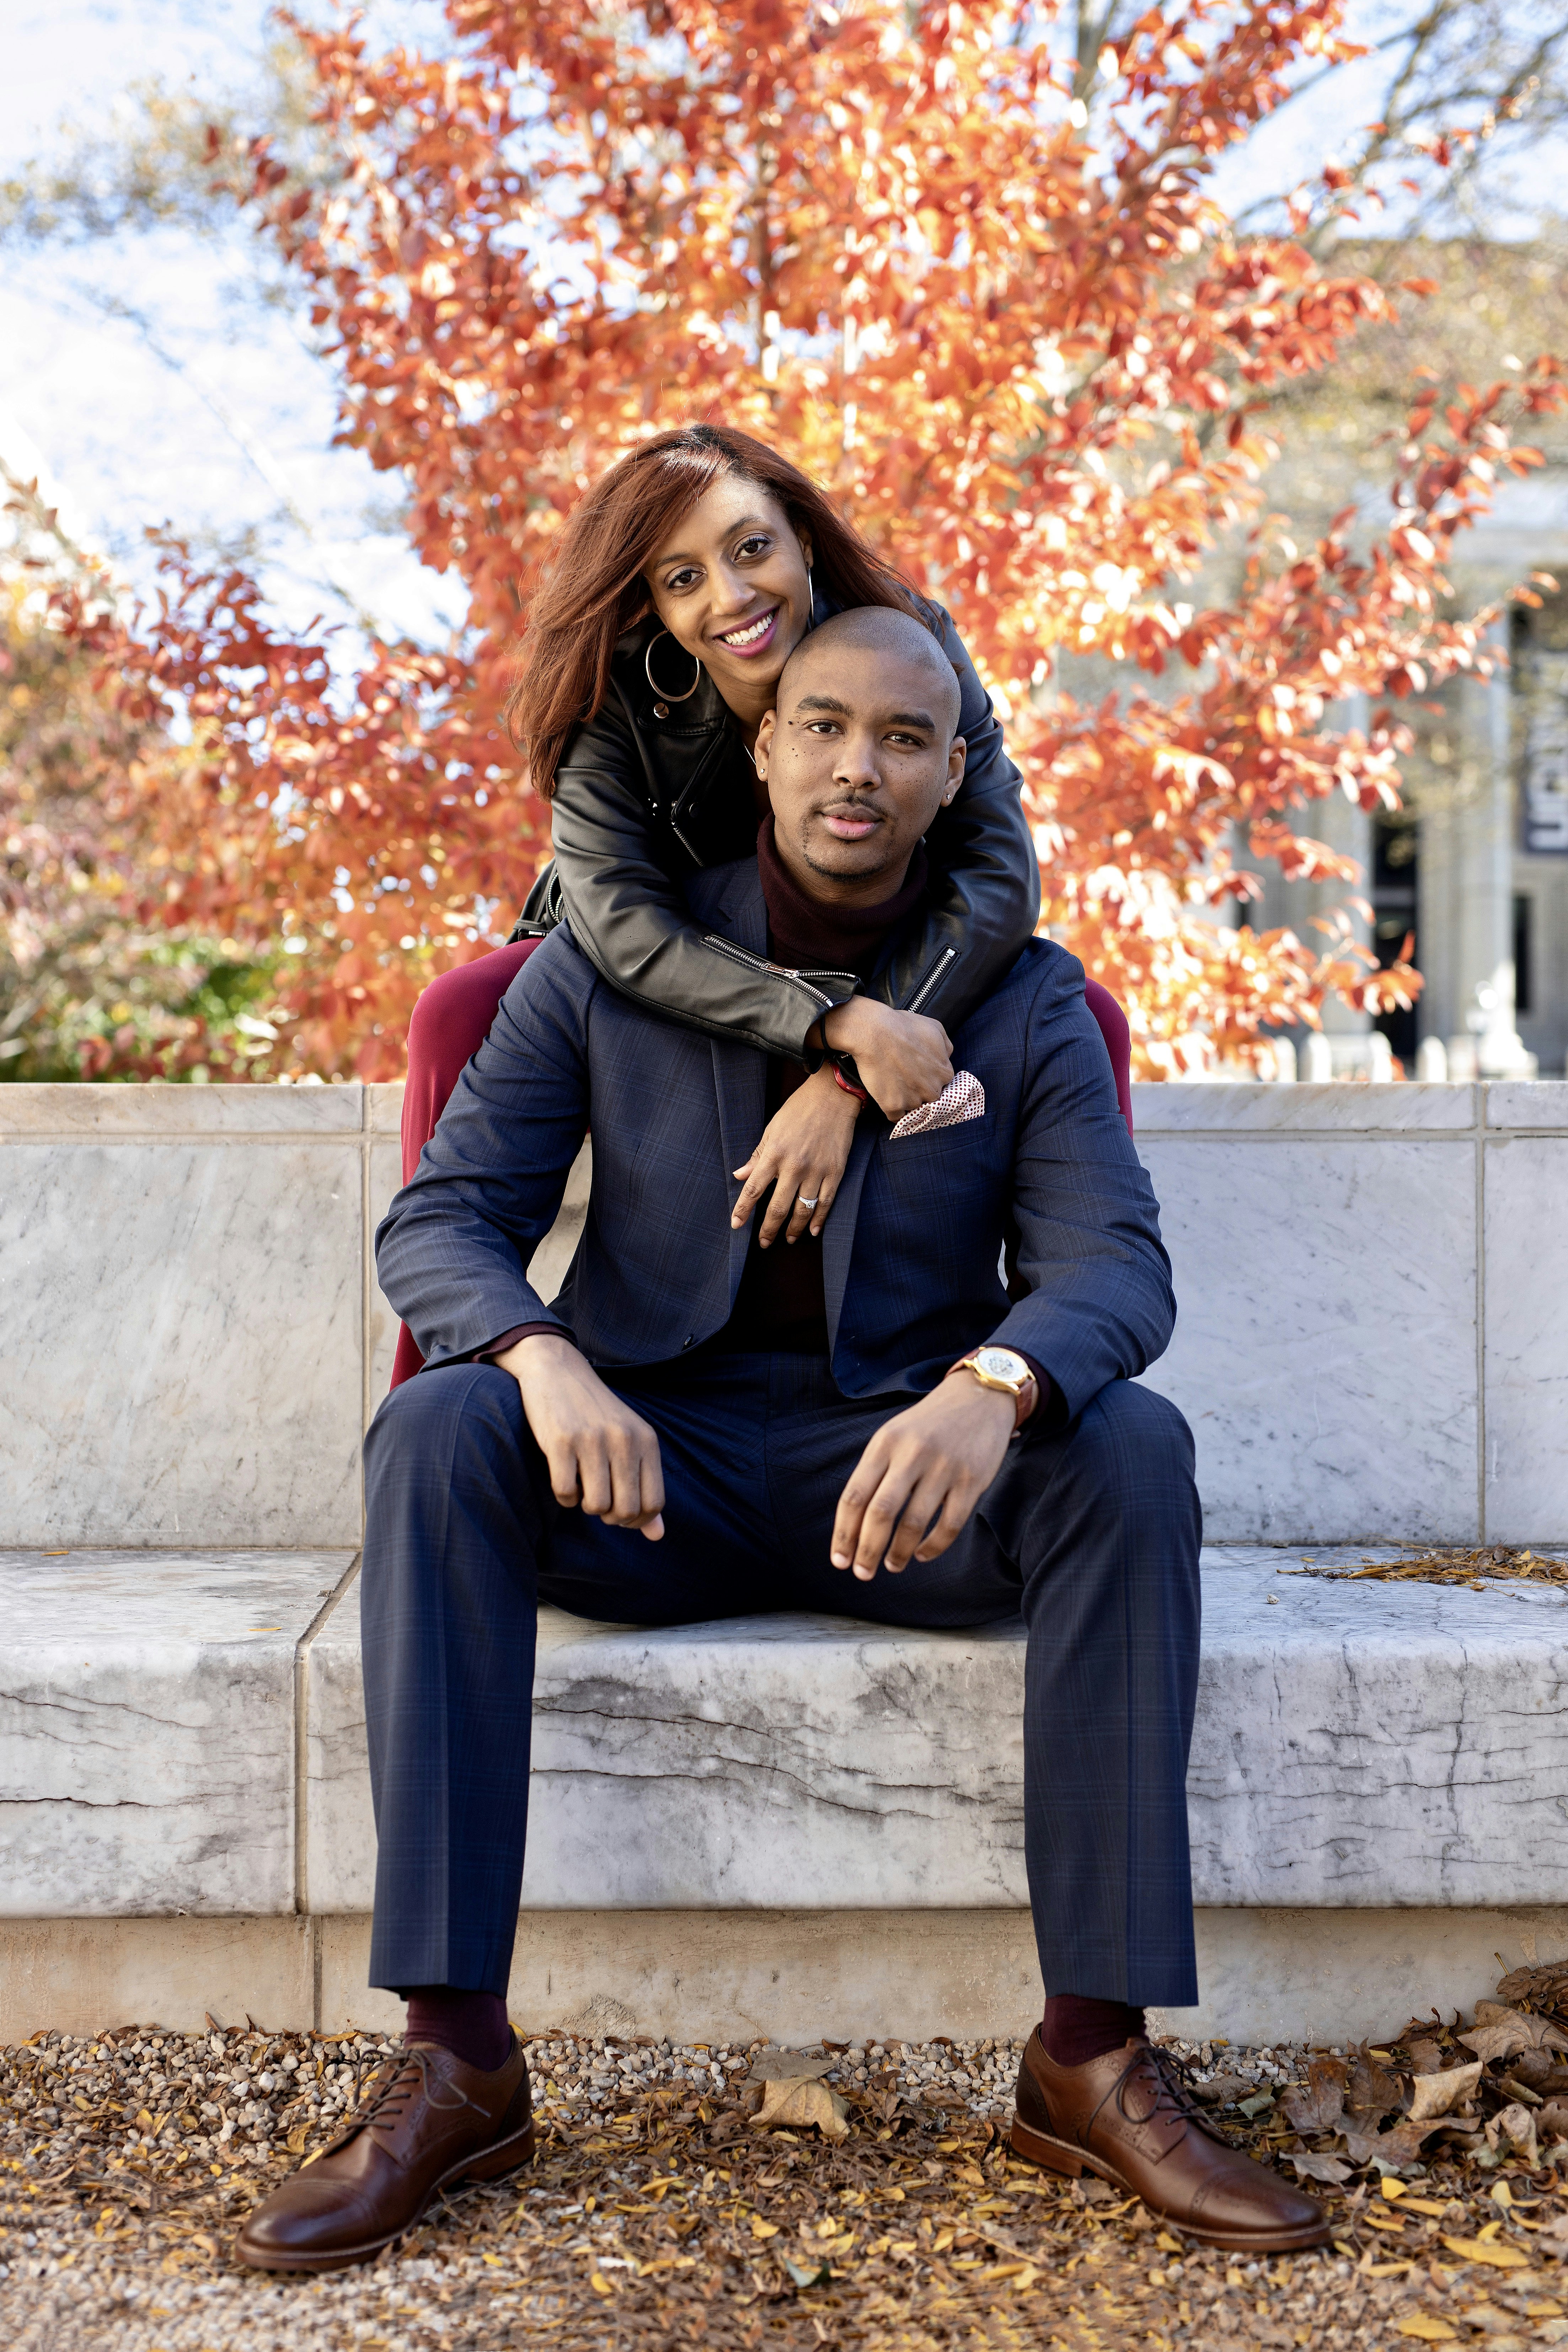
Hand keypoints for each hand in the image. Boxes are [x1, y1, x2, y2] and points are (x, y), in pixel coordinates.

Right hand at [493, 1331, 664, 1538]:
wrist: (558, 1370)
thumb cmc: (596, 1413)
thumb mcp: (630, 1442)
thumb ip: (645, 1486)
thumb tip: (658, 1536)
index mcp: (646, 1440)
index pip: (654, 1503)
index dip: (637, 1521)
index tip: (621, 1513)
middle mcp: (624, 1440)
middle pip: (626, 1510)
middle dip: (610, 1517)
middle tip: (599, 1500)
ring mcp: (592, 1440)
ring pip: (596, 1506)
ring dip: (586, 1506)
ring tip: (582, 1486)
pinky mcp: (560, 1442)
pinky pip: (566, 1493)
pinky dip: (564, 1496)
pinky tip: (563, 1477)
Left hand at [731, 1064, 859, 1245]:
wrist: (833, 1096)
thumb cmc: (798, 1110)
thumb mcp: (771, 1129)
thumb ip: (757, 1156)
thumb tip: (738, 1176)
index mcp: (774, 1153)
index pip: (753, 1189)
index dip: (743, 1210)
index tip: (736, 1225)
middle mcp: (794, 1165)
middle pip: (777, 1207)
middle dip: (769, 1229)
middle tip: (764, 1243)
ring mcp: (817, 1170)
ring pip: (803, 1210)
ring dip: (793, 1229)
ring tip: (788, 1239)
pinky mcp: (835, 1171)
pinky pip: (826, 1202)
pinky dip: (819, 1220)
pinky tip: (813, 1230)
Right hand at [821, 996, 952, 1119]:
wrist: (874, 1032)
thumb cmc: (903, 1027)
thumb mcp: (935, 1028)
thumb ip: (946, 1047)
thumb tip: (946, 1059)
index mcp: (944, 1073)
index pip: (942, 1083)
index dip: (929, 1077)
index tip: (919, 1072)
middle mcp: (932, 1090)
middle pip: (929, 1098)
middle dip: (920, 1090)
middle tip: (905, 1078)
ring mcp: (912, 1100)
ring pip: (913, 1107)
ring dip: (906, 1100)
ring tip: (893, 1085)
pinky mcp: (892, 1106)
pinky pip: (896, 1117)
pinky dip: (892, 1110)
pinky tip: (887, 1099)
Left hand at [831, 1371, 1013, 1578]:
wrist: (979, 1397)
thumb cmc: (927, 1425)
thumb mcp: (893, 1436)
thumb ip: (874, 1473)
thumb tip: (855, 1526)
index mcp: (884, 1443)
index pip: (854, 1496)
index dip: (844, 1533)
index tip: (839, 1560)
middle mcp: (911, 1454)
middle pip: (880, 1513)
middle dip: (867, 1550)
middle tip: (862, 1573)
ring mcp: (943, 1467)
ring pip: (913, 1524)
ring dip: (898, 1553)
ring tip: (892, 1565)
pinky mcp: (972, 1480)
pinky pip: (949, 1525)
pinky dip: (933, 1547)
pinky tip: (922, 1554)